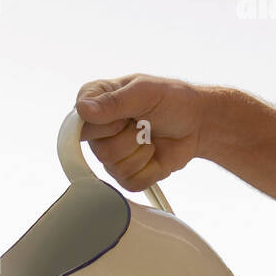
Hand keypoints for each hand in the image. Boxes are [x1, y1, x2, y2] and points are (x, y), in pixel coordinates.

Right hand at [75, 73, 205, 192]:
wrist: (196, 123)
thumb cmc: (172, 100)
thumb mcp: (144, 92)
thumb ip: (113, 102)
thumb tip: (82, 110)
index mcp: (95, 103)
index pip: (79, 124)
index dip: (106, 125)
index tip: (126, 116)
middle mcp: (98, 132)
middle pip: (100, 151)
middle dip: (130, 138)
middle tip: (144, 123)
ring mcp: (111, 156)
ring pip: (116, 168)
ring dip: (142, 152)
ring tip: (150, 136)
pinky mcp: (126, 176)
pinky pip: (130, 183)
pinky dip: (150, 169)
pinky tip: (154, 153)